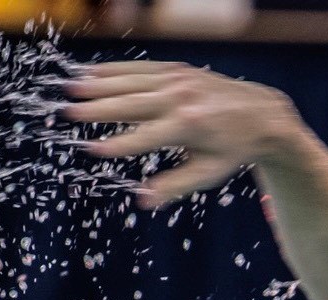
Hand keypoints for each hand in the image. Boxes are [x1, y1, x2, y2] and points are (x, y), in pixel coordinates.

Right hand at [64, 61, 302, 209]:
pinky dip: (115, 71)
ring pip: (130, 82)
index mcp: (189, 126)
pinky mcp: (177, 70)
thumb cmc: (232, 150)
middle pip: (131, 105)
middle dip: (97, 110)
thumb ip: (175, 186)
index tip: (91, 150)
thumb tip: (143, 202)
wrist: (260, 114)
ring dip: (99, 86)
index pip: (145, 138)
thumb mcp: (208, 173)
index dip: (118, 145)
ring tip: (70, 91)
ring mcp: (178, 80)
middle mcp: (181, 98)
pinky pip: (140, 69)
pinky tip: (90, 73)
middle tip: (67, 114)